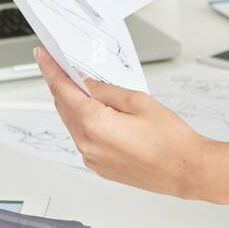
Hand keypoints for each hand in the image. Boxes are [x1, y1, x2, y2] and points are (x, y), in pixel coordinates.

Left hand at [34, 47, 206, 199]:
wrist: (186, 170)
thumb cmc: (170, 139)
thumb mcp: (138, 101)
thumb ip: (107, 91)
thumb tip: (88, 85)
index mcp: (94, 125)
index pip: (63, 91)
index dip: (51, 71)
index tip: (43, 57)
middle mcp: (87, 145)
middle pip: (64, 108)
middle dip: (61, 85)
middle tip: (60, 65)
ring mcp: (92, 159)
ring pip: (73, 124)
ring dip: (72, 103)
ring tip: (80, 84)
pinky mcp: (100, 167)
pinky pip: (83, 139)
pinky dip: (83, 121)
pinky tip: (95, 110)